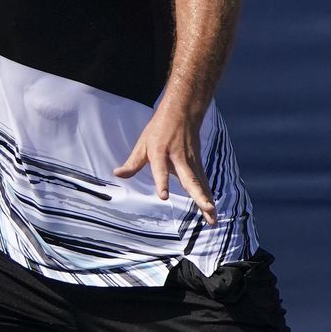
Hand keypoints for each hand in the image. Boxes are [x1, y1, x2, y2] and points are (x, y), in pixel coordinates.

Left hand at [113, 108, 217, 225]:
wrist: (183, 113)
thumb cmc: (159, 130)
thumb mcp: (143, 143)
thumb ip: (133, 162)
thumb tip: (117, 174)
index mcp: (161, 151)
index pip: (161, 168)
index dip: (162, 181)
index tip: (163, 196)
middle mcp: (179, 158)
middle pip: (190, 178)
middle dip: (198, 195)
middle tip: (206, 208)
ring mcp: (192, 162)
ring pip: (200, 183)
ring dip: (207, 200)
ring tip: (213, 218)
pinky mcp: (198, 165)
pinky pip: (203, 183)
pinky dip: (209, 197)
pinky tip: (212, 213)